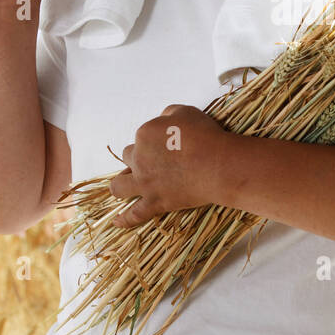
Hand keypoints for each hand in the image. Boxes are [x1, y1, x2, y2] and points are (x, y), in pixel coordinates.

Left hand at [110, 106, 232, 227]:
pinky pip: (134, 214)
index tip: (170, 144)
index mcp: (144, 134)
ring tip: (124, 186)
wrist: (217, 165)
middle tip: (154, 162)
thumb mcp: (185, 112)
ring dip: (120, 185)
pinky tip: (118, 222)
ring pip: (119, 186)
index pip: (141, 137)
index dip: (154, 140)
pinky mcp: (155, 202)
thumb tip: (163, 120)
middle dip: (137, 159)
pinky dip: (125, 219)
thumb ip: (168, 114)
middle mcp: (139, 159)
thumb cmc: (205, 136)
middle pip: (128, 158)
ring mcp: (145, 183)